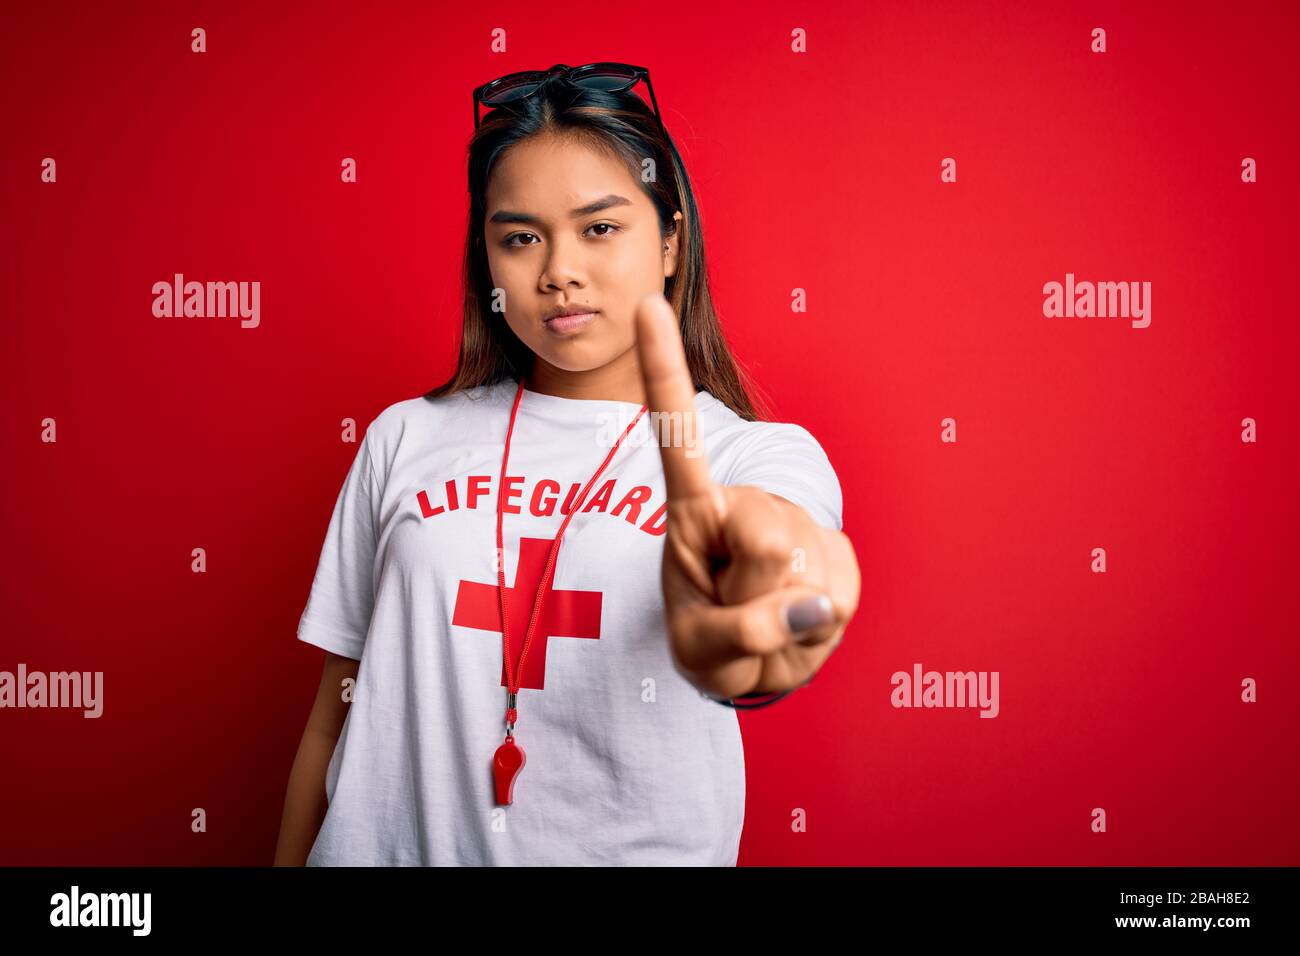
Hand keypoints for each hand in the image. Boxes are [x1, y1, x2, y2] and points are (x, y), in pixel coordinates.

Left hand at [634, 291, 860, 699]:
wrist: (756, 664)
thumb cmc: (709, 645)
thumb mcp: (702, 653)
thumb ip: (741, 633)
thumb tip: (811, 607)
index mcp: (693, 510)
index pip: (677, 435)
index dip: (664, 371)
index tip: (646, 302)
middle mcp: (744, 503)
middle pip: (766, 537)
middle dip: (755, 596)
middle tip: (739, 614)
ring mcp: (794, 523)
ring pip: (806, 575)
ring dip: (787, 623)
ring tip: (764, 621)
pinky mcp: (836, 550)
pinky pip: (839, 597)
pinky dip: (819, 628)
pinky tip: (799, 623)